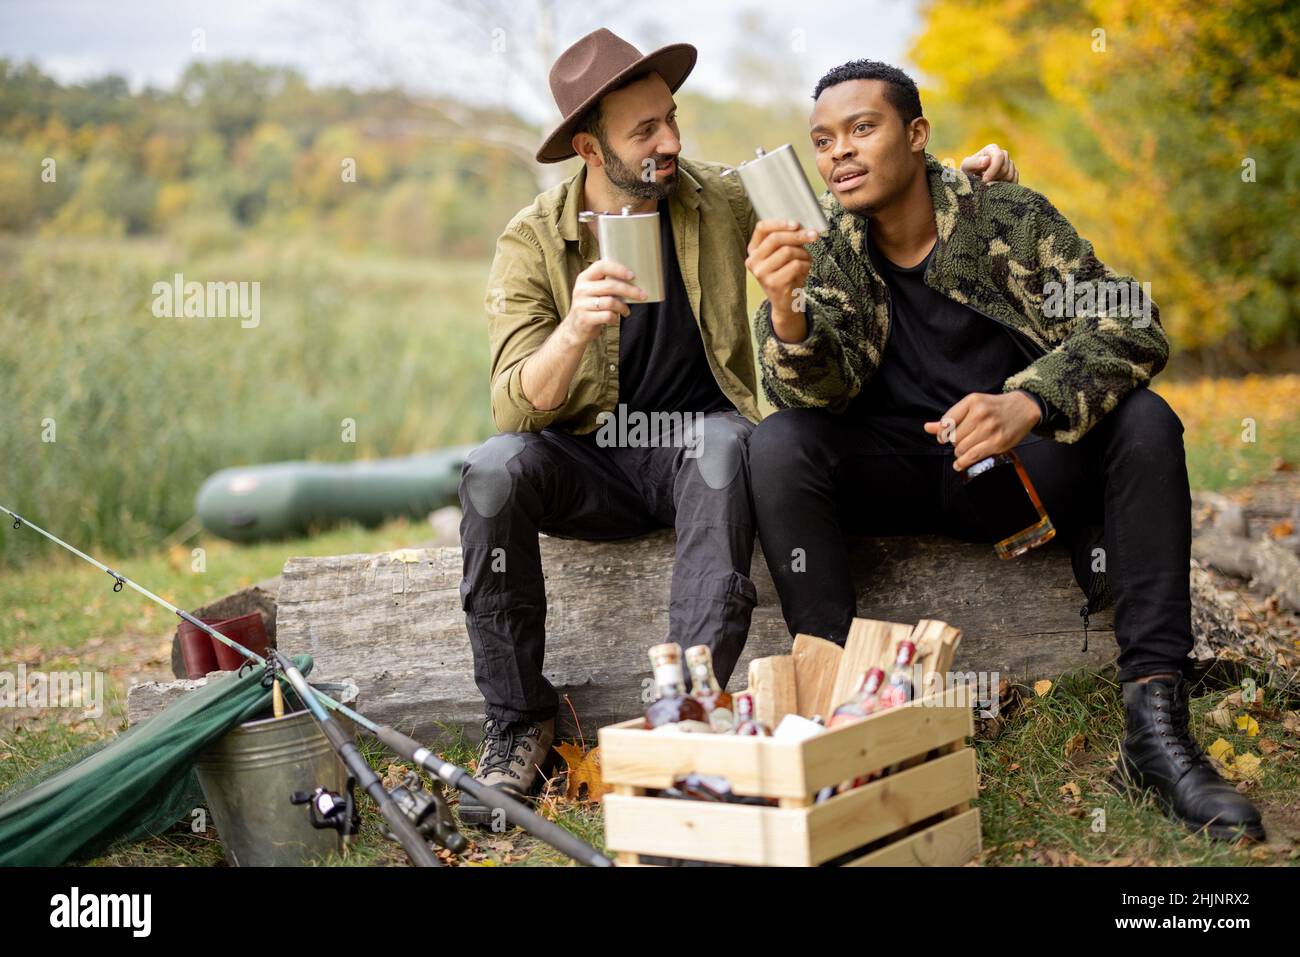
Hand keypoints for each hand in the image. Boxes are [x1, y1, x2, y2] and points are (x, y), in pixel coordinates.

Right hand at [561, 259, 644, 345]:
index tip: (632, 275)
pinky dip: (615, 317)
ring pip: (611, 302)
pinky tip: (615, 318)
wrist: (575, 328)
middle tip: (642, 295)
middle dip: (630, 290)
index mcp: (584, 278)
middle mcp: (581, 289)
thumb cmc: (591, 307)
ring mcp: (581, 304)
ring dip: (623, 307)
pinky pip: (607, 316)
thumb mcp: (594, 290)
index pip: (601, 266)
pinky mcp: (585, 319)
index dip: (618, 269)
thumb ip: (607, 283)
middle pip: (610, 286)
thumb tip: (634, 281)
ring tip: (626, 311)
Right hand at [745, 219, 818, 340]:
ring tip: (806, 260)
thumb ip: (788, 239)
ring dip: (803, 254)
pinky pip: (796, 265)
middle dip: (798, 235)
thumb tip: (802, 227)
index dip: (779, 223)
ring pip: (788, 251)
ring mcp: (761, 273)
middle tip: (814, 235)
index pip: (761, 228)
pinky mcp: (773, 283)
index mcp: (753, 250)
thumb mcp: (783, 254)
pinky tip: (804, 270)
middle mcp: (753, 261)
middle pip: (776, 239)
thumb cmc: (786, 273)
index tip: (796, 224)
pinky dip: (806, 265)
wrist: (786, 302)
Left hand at [924, 391, 1041, 470]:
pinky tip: (960, 463)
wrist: (1024, 408)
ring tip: (966, 448)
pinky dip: (963, 463)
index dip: (941, 434)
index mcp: (972, 401)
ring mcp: (990, 429)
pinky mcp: (997, 443)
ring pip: (961, 448)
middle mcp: (980, 414)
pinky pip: (973, 456)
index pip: (946, 423)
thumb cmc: (994, 408)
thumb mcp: (972, 406)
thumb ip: (950, 419)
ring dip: (960, 452)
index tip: (943, 437)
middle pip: (953, 438)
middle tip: (963, 440)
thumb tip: (927, 428)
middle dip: (954, 442)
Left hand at [960, 143, 1017, 183]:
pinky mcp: (1013, 173)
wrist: (972, 180)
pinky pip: (1014, 180)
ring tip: (988, 184)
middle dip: (994, 178)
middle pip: (1005, 168)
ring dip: (999, 183)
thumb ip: (974, 162)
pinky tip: (996, 187)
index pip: (999, 157)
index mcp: (992, 149)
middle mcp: (1003, 154)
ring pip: (1010, 175)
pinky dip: (1005, 186)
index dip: (993, 170)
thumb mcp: (966, 167)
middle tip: (984, 183)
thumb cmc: (968, 171)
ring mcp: (1009, 163)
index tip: (984, 180)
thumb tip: (987, 160)